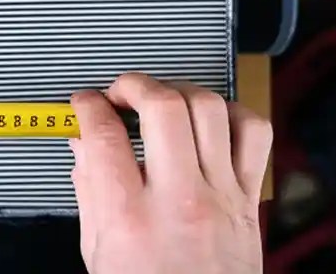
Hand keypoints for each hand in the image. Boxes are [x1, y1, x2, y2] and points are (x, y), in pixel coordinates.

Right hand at [70, 73, 271, 273]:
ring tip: (162, 101)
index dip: (88, 105)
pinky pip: (254, 134)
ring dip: (180, 92)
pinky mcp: (248, 200)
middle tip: (122, 92)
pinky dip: (233, 113)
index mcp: (129, 216)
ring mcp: (220, 197)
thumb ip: (89, 190)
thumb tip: (81, 145)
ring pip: (210, 110)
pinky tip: (210, 120)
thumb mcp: (98, 251)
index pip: (104, 135)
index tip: (85, 103)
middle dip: (135, 84)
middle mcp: (178, 200)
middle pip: (163, 108)